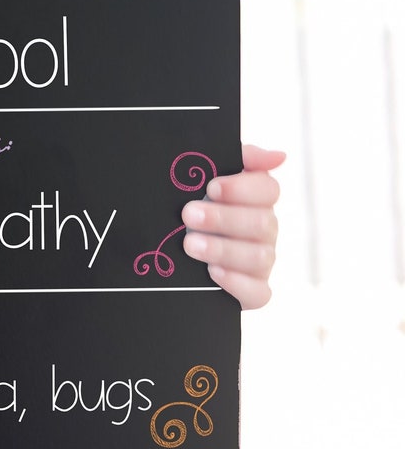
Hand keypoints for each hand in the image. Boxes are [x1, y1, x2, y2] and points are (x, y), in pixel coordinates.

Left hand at [181, 143, 283, 308]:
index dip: (242, 188)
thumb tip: (279, 156)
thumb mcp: (206, 177)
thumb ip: (240, 159)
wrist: (170, 255)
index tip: (211, 187)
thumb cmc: (194, 206)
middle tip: (189, 214)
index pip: (268, 189)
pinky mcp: (254, 292)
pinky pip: (259, 293)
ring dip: (223, 249)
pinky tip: (212, 272)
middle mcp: (266, 230)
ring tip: (190, 244)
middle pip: (263, 223)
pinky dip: (236, 282)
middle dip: (223, 218)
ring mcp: (263, 262)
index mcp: (257, 200)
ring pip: (260, 257)